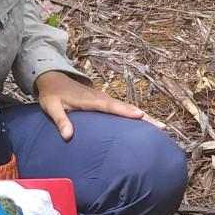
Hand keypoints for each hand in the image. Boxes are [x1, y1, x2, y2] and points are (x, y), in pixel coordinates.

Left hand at [34, 70, 158, 140]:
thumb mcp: (52, 107)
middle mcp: (102, 98)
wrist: (54, 78)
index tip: (141, 116)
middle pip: (126, 108)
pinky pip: (123, 109)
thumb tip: (68, 136)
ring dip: (144, 117)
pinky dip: (135, 115)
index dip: (125, 111)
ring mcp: (105, 99)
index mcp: (91, 100)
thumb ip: (60, 120)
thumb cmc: (52, 94)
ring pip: (128, 108)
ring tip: (161, 127)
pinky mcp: (106, 102)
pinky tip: (146, 123)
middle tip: (162, 126)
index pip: (110, 107)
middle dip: (145, 117)